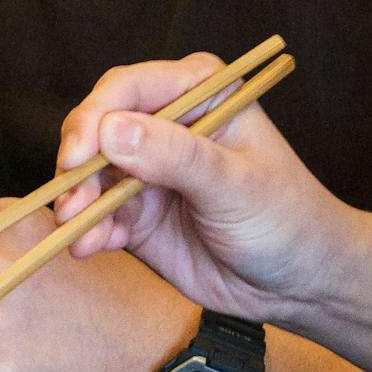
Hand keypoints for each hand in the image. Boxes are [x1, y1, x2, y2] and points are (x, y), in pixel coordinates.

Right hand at [50, 53, 354, 326]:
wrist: (299, 282)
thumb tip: (111, 131)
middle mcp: (166, 124)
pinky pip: (98, 215)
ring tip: (77, 230)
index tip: (79, 155)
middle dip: (78, 164)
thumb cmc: (286, 218)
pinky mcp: (138, 214)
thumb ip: (176, 157)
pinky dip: (88, 230)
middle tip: (71, 199)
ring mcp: (148, 170)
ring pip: (90, 176)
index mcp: (199, 92)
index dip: (95, 117)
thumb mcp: (235, 183)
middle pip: (97, 128)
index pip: (127, 88)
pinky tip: (90, 245)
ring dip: (76, 201)